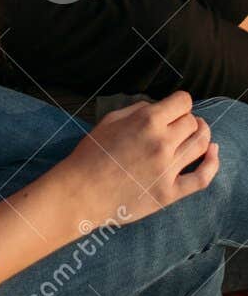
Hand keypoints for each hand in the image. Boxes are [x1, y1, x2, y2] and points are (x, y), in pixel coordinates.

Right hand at [64, 92, 217, 226]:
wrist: (82, 191)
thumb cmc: (91, 153)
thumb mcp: (111, 119)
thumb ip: (139, 109)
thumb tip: (159, 108)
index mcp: (147, 121)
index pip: (183, 102)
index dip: (181, 103)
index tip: (177, 108)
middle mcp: (161, 142)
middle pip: (193, 123)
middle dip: (188, 120)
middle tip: (181, 125)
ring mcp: (167, 169)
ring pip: (201, 145)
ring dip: (203, 136)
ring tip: (198, 135)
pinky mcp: (169, 193)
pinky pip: (202, 178)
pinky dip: (212, 164)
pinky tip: (213, 154)